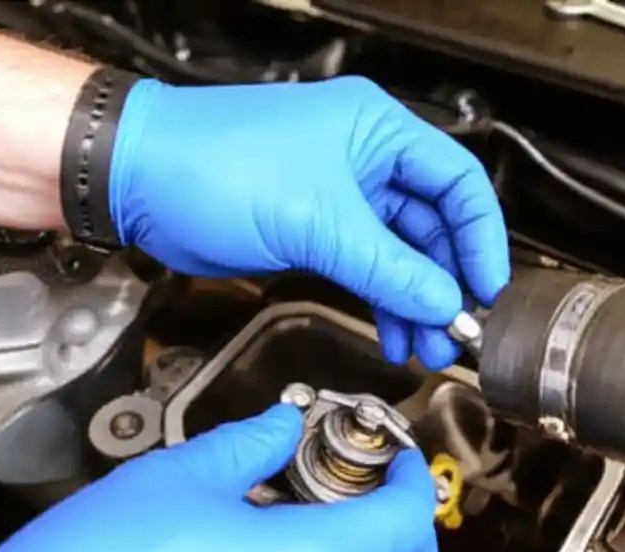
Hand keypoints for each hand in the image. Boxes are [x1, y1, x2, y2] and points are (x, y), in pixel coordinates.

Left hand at [109, 77, 509, 369]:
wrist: (139, 180)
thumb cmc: (212, 164)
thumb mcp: (317, 221)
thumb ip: (387, 268)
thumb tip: (441, 301)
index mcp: (377, 131)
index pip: (457, 182)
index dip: (480, 238)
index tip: (485, 288)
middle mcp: (364, 159)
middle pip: (431, 224)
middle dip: (445, 281)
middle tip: (455, 331)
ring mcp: (337, 195)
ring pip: (397, 253)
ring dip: (414, 301)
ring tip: (426, 347)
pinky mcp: (310, 229)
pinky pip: (363, 267)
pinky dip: (379, 300)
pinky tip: (392, 333)